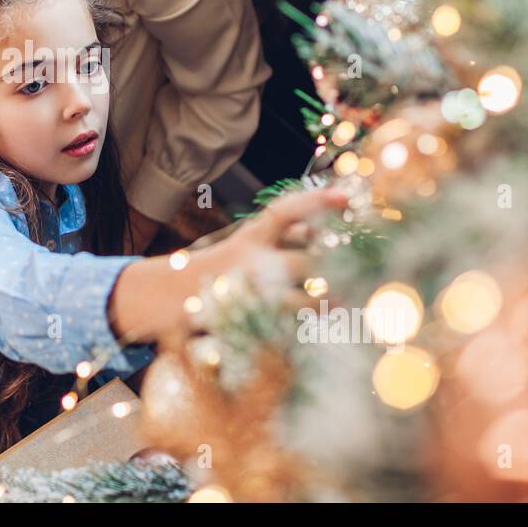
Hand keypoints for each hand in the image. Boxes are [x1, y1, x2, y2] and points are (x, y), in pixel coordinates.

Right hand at [108, 188, 346, 341]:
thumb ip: (283, 235)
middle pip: (305, 262)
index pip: (284, 212)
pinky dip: (308, 326)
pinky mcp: (251, 323)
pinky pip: (291, 328)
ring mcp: (251, 295)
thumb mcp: (247, 242)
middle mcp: (250, 264)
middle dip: (333, 268)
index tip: (345, 198)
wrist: (172, 299)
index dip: (316, 202)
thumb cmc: (223, 266)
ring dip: (326, 303)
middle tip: (356, 269)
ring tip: (341, 302)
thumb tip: (322, 230)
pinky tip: (316, 324)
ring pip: (304, 302)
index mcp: (250, 239)